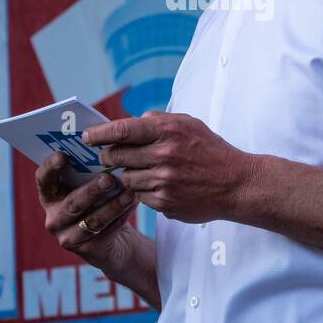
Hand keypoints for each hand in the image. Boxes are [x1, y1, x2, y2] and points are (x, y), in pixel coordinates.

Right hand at [36, 151, 141, 273]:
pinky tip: (133, 204)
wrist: (110, 239)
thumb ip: (90, 172)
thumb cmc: (98, 202)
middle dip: (91, 190)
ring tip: (130, 193)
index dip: (50, 167)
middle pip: (72, 203)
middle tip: (109, 179)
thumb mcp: (89, 186)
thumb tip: (107, 149)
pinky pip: (105, 232)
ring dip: (113, 205)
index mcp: (50, 196)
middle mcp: (54, 218)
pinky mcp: (86, 250)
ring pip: (92, 220)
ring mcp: (67, 236)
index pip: (43, 179)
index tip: (63, 155)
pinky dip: (121, 216)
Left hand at [82, 111, 255, 223]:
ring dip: (129, 175)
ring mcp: (164, 180)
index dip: (99, 133)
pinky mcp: (164, 202)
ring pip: (125, 178)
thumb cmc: (210, 150)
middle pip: (116, 155)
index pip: (122, 129)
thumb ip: (158, 120)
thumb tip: (130, 122)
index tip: (87, 136)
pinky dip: (143, 191)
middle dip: (109, 156)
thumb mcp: (188, 124)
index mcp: (168, 130)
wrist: (236, 184)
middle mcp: (164, 154)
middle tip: (110, 156)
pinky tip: (159, 186)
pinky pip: (138, 196)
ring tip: (146, 171)